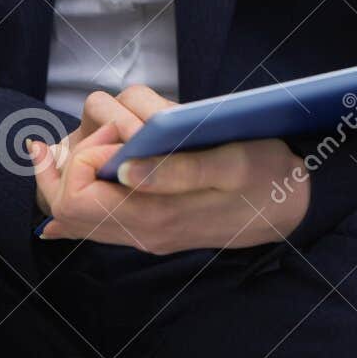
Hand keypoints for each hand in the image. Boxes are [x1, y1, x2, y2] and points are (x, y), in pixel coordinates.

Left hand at [30, 84, 311, 253]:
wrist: (295, 206)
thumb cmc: (267, 177)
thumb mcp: (231, 164)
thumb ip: (177, 170)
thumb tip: (122, 166)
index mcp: (155, 218)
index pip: (75, 198)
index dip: (87, 154)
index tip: (127, 129)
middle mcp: (140, 230)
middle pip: (61, 206)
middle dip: (72, 155)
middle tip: (111, 126)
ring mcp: (144, 228)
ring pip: (76, 205)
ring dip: (89, 155)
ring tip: (126, 128)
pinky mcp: (153, 217)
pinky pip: (97, 211)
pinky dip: (87, 180)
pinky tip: (96, 155)